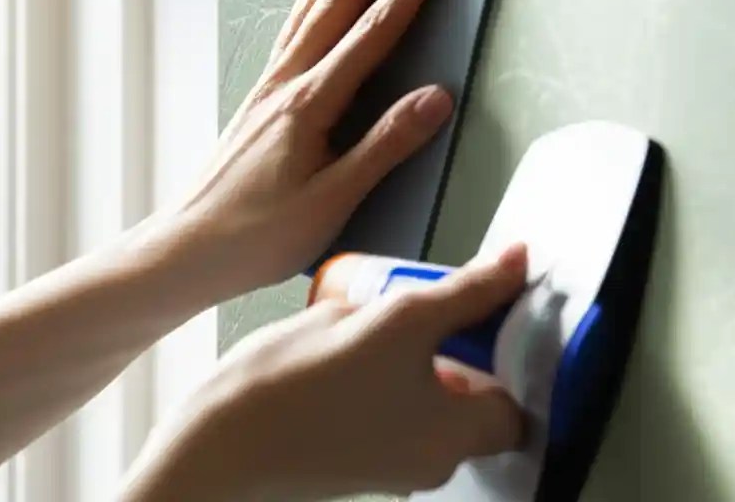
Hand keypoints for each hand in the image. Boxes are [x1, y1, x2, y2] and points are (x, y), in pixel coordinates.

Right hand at [121, 245, 528, 501]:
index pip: (518, 387)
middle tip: (428, 304)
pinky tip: (350, 352)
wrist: (216, 446)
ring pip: (435, 406)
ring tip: (378, 324)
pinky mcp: (365, 467)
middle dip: (459, 349)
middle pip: (478, 397)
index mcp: (455, 429)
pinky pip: (398, 419)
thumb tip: (510, 267)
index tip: (491, 299)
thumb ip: (458, 294)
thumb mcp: (386, 318)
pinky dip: (389, 386)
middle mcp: (436, 458)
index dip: (508, 341)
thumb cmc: (289, 388)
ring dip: (422, 366)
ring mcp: (399, 468)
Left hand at [170, 0, 453, 296]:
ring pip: (315, 0)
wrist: (188, 248)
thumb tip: (436, 97)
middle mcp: (288, 82)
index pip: (373, 30)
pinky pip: (294, 24)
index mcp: (309, 104)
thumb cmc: (255, 235)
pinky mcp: (264, 97)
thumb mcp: (332, 200)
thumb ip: (385, 146)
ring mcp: (272, 85)